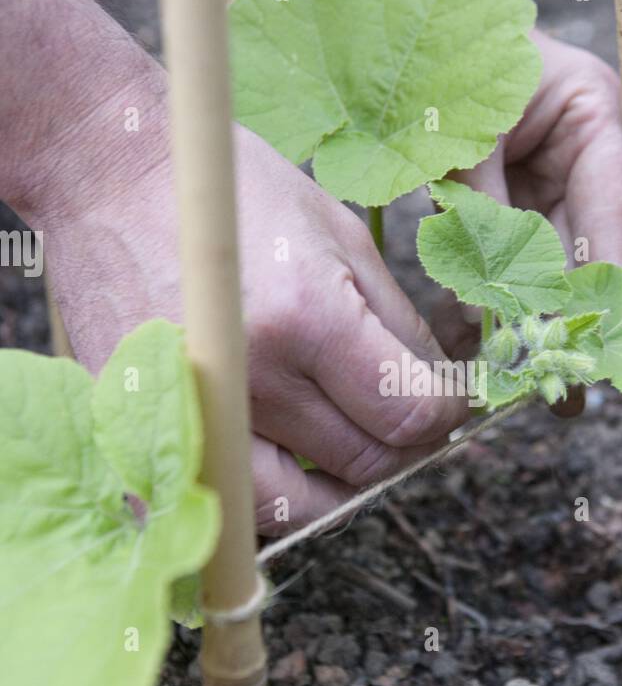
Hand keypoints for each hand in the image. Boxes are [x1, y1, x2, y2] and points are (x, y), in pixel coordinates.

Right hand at [43, 123, 467, 534]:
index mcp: (308, 319)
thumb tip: (440, 388)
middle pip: (365, 464)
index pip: (409, 412)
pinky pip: (231, 501)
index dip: (446, 414)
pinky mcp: (152, 431)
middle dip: (404, 447)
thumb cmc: (232, 195)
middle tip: (405, 418)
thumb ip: (399, 322)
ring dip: (342, 486)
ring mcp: (198, 413)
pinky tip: (289, 458)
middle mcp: (254, 380)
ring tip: (352, 445)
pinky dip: (272, 495)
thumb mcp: (340, 235)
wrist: (109, 179)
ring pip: (302, 505)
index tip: (447, 402)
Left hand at [432, 30, 621, 413]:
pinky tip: (473, 350)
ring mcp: (546, 184)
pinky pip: (506, 265)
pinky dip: (489, 304)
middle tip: (561, 386)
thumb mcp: (459, 125)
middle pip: (591, 252)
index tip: (595, 343)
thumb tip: (484, 304)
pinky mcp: (508, 207)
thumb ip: (477, 208)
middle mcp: (583, 156)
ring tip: (517, 381)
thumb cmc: (435, 55)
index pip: (617, 213)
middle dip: (568, 318)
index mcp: (596, 114)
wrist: (391, 24)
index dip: (609, 285)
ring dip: (528, 321)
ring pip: (548, 268)